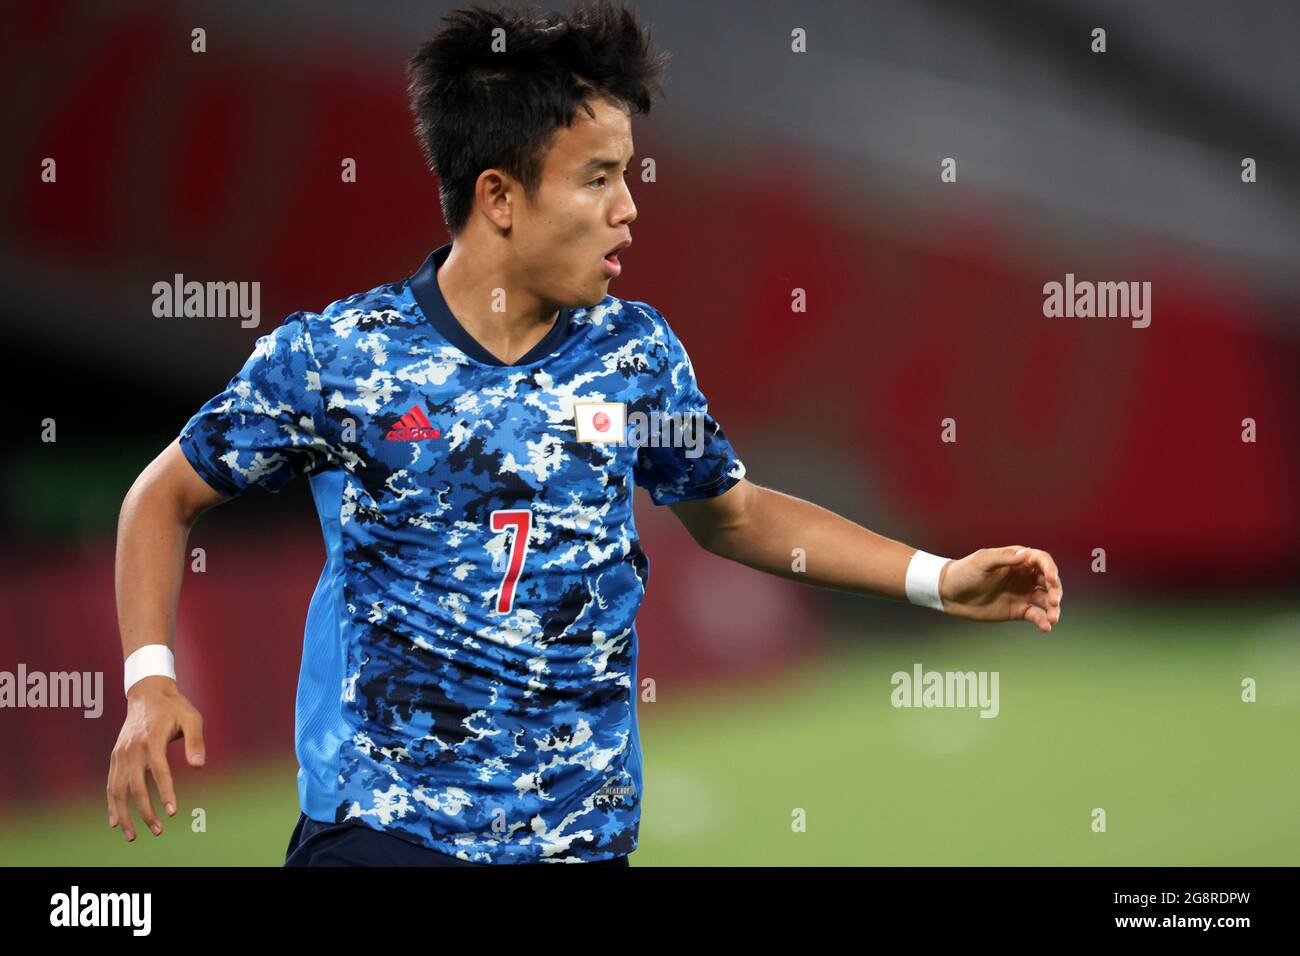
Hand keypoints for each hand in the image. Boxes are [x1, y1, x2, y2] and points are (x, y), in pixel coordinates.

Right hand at [106, 676, 205, 841]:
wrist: (147, 693)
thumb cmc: (174, 707)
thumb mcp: (192, 718)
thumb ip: (196, 741)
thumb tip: (199, 766)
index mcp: (152, 740)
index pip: (159, 772)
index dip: (165, 793)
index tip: (172, 813)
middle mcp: (133, 749)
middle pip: (136, 787)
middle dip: (146, 812)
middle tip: (159, 831)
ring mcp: (121, 754)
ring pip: (118, 790)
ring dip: (124, 815)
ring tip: (133, 836)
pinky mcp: (115, 757)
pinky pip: (111, 784)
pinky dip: (111, 804)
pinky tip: (115, 822)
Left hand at [938, 546, 1062, 632]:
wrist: (949, 594)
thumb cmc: (964, 572)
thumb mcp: (982, 561)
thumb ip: (1003, 558)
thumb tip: (1026, 554)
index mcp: (1017, 560)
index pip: (1042, 561)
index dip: (1050, 569)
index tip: (1051, 579)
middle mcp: (1024, 576)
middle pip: (1049, 581)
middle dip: (1055, 591)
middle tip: (1053, 602)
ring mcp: (1023, 593)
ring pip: (1046, 600)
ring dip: (1053, 609)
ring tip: (1052, 619)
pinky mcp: (1018, 610)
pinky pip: (1036, 615)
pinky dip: (1043, 621)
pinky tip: (1046, 627)